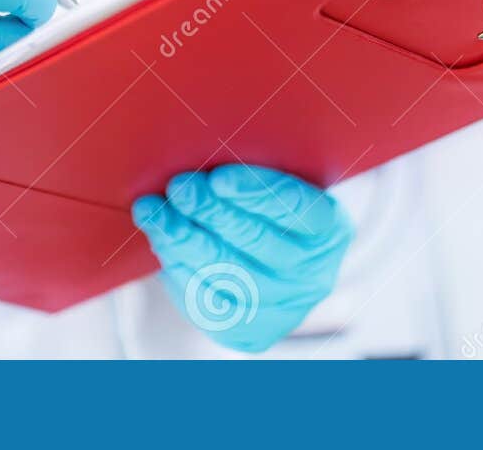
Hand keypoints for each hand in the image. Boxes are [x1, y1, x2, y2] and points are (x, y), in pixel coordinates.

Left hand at [133, 165, 351, 352]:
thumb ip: (255, 173)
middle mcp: (312, 274)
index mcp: (329, 228)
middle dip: (211, 212)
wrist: (278, 267)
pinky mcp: (249, 331)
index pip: (295, 208)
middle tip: (179, 188)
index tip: (219, 179)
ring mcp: (283, 308)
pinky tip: (162, 243)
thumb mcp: (281, 184)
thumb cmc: (269, 208)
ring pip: (226, 273)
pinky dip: (180, 269)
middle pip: (256, 241)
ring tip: (153, 212)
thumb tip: (201, 150)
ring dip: (183, 239)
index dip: (256, 193)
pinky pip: (208, 301)